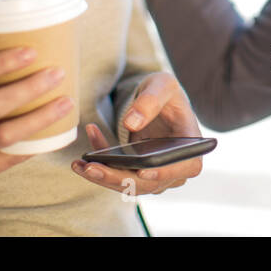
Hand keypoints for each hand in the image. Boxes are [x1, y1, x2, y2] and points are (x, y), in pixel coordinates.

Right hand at [0, 47, 73, 192]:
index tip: (31, 51)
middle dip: (28, 89)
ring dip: (40, 118)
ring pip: (5, 134)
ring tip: (66, 102)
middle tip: (57, 74)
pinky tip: (57, 134)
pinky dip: (35, 145)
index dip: (0, 63)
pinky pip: (10, 158)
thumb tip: (37, 50)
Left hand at [71, 72, 204, 195]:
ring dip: (103, 177)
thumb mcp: (162, 85)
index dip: (166, 173)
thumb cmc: (165, 92)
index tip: (143, 172)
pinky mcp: (136, 174)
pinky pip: (118, 175)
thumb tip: (131, 123)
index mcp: (191, 145)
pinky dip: (101, 164)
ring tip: (80, 164)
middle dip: (118, 178)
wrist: (155, 100)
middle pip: (149, 182)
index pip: (185, 166)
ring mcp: (156, 174)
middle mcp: (176, 166)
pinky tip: (86, 147)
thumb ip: (150, 100)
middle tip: (91, 168)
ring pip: (129, 185)